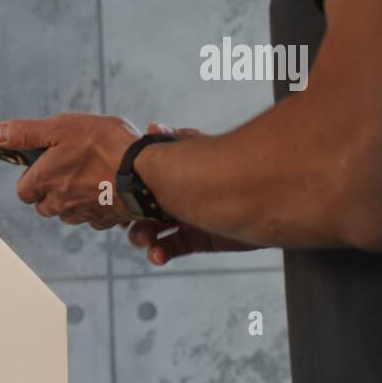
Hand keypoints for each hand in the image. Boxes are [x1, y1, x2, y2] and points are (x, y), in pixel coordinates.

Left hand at [0, 113, 140, 228]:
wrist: (147, 171)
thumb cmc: (104, 145)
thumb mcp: (60, 127)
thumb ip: (25, 132)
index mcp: (44, 182)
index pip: (23, 191)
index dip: (31, 177)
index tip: (44, 165)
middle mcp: (59, 204)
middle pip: (44, 205)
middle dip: (51, 190)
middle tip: (71, 167)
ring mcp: (83, 214)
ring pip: (69, 212)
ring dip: (74, 198)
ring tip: (92, 174)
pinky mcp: (106, 220)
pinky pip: (94, 216)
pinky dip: (97, 204)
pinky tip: (109, 186)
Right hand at [125, 123, 261, 264]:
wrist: (264, 199)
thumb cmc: (227, 171)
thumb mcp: (195, 151)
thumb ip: (175, 140)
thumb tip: (153, 127)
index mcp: (171, 174)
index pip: (141, 182)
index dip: (127, 192)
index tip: (118, 199)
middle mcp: (177, 196)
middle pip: (142, 209)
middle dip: (131, 218)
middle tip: (129, 224)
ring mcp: (185, 218)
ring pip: (152, 232)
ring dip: (142, 237)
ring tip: (145, 241)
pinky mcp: (197, 239)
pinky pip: (171, 248)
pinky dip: (159, 253)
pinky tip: (157, 255)